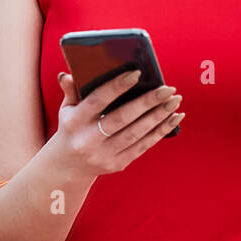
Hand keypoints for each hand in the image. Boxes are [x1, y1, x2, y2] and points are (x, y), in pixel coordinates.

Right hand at [46, 70, 183, 178]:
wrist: (67, 167)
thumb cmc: (71, 129)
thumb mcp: (66, 110)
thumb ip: (70, 90)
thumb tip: (67, 74)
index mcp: (74, 122)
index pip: (98, 100)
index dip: (117, 87)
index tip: (137, 73)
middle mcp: (88, 140)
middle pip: (122, 118)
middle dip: (147, 102)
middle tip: (168, 89)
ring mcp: (103, 154)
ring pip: (136, 133)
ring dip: (159, 116)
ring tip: (175, 101)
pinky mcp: (117, 164)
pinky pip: (142, 146)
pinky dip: (160, 131)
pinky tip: (174, 118)